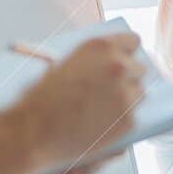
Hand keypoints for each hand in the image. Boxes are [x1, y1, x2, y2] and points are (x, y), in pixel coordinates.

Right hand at [11, 32, 146, 173]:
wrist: (33, 133)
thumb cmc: (39, 100)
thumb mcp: (62, 66)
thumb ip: (90, 63)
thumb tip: (108, 66)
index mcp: (101, 47)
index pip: (133, 41)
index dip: (127, 53)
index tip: (124, 60)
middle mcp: (118, 67)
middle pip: (140, 68)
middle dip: (128, 77)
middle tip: (114, 88)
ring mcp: (126, 94)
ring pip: (140, 94)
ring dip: (127, 99)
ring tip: (103, 109)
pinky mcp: (128, 120)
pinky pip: (133, 117)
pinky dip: (121, 121)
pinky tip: (100, 125)